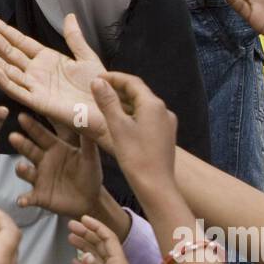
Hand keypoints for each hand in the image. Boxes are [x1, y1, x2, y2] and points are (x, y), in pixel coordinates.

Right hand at [0, 12, 109, 146]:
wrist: (107, 107)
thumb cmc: (98, 86)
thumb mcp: (86, 57)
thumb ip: (74, 38)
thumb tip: (69, 16)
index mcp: (47, 59)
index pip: (20, 42)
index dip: (4, 30)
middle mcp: (36, 72)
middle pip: (9, 52)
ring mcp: (35, 87)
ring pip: (7, 69)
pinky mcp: (38, 102)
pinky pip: (18, 91)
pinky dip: (5, 82)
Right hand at [9, 113, 101, 217]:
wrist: (91, 200)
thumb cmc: (90, 174)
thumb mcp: (91, 157)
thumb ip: (88, 141)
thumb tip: (88, 118)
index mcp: (55, 148)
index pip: (41, 135)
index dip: (32, 126)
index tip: (22, 116)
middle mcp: (44, 161)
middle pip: (29, 150)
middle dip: (21, 144)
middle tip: (13, 136)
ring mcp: (39, 179)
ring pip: (26, 172)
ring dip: (22, 170)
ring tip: (21, 167)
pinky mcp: (39, 196)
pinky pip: (29, 197)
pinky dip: (24, 199)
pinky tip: (21, 201)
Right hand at [68, 214, 151, 263]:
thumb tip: (84, 254)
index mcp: (118, 262)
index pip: (107, 238)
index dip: (96, 226)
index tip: (82, 218)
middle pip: (99, 244)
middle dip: (86, 234)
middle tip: (70, 226)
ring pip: (94, 256)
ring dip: (83, 246)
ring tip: (69, 239)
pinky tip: (74, 262)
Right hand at [92, 72, 177, 199]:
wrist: (156, 186)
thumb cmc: (136, 156)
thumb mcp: (117, 126)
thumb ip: (108, 102)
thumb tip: (98, 82)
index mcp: (153, 104)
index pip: (132, 82)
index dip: (114, 78)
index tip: (97, 78)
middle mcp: (163, 110)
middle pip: (139, 92)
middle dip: (119, 89)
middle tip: (99, 90)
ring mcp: (166, 123)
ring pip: (143, 106)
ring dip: (125, 102)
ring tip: (106, 104)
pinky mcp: (165, 135)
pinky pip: (147, 117)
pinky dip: (133, 114)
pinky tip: (121, 122)